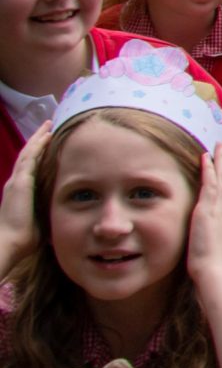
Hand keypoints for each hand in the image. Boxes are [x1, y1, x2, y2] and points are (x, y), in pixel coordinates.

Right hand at [0, 122, 51, 260]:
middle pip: (27, 156)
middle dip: (37, 142)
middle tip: (47, 128)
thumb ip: (48, 210)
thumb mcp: (40, 218)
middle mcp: (15, 183)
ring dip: (38, 139)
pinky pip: (29, 158)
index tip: (48, 144)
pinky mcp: (20, 182)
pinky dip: (37, 145)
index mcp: (20, 192)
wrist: (10, 242)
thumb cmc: (24, 237)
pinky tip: (45, 135)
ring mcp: (16, 181)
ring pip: (28, 153)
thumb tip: (65, 211)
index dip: (38, 155)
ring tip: (47, 125)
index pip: (30, 168)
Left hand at [187, 141, 221, 281]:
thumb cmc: (214, 263)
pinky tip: (207, 157)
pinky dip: (209, 170)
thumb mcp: (217, 243)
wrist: (215, 271)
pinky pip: (210, 185)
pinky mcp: (208, 210)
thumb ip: (216, 232)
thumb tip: (214, 230)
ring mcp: (219, 209)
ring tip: (220, 144)